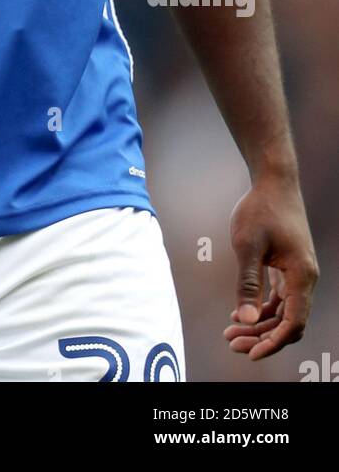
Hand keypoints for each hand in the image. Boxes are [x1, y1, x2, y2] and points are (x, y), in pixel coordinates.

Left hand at [224, 177, 317, 360]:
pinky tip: (237, 315)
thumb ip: (246, 283)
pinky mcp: (288, 267)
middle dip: (261, 337)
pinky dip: (261, 309)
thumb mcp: (247, 245)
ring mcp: (297, 273)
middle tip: (231, 343)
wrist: (273, 181)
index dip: (273, 342)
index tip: (250, 353)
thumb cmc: (260, 209)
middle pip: (287, 322)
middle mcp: (304, 278)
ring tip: (229, 333)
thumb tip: (243, 320)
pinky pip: (279, 298)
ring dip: (259, 325)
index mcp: (301, 275)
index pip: (293, 323)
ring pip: (282, 312)